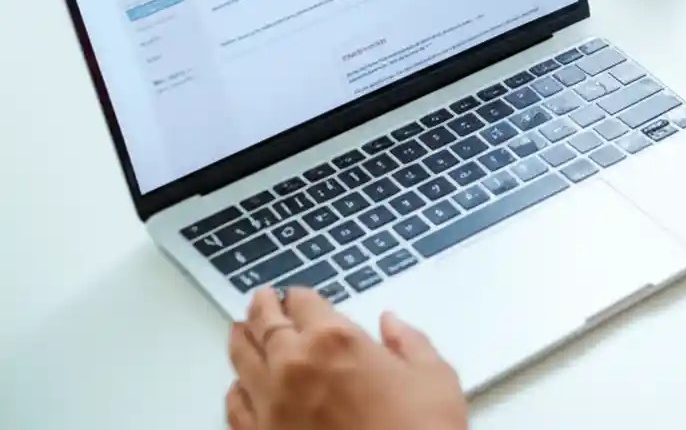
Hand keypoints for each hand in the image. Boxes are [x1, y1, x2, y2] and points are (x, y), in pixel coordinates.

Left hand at [226, 287, 467, 429]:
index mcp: (336, 339)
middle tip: (261, 299)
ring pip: (241, 360)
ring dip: (240, 340)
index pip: (304, 302)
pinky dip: (234, 391)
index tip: (298, 296)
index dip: (300, 296)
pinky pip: (235, 407)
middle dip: (262, 308)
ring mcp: (272, 403)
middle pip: (265, 324)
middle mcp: (295, 365)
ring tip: (239, 331)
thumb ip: (409, 342)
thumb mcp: (433, 377)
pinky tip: (238, 386)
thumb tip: (391, 324)